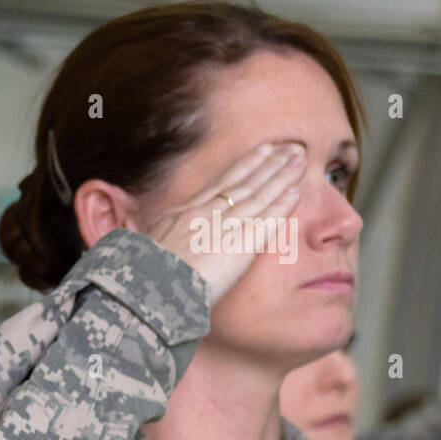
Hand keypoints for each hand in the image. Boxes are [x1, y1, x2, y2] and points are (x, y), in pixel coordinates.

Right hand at [141, 142, 304, 303]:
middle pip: (241, 183)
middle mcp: (202, 215)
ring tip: (300, 159)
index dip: (244, 166)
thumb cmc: (139, 280)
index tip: (262, 151)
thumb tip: (159, 247)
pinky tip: (297, 191)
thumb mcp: (144, 251)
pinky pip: (265, 220)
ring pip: (257, 195)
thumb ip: (161, 244)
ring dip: (281, 176)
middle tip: (290, 147)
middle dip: (268, 163)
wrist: (145, 292)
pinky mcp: (237, 245)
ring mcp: (220, 228)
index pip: (218, 186)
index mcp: (180, 216)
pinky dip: (282, 204)